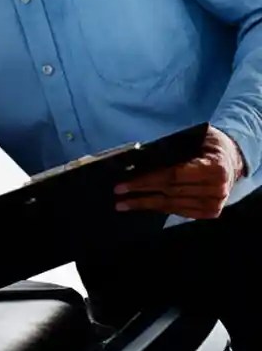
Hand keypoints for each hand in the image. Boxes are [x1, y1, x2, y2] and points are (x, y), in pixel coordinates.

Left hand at [114, 125, 245, 218]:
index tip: (124, 183)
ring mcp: (214, 204)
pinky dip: (159, 208)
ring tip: (123, 204)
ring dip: (145, 204)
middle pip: (169, 192)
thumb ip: (171, 147)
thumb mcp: (193, 137)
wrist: (232, 159)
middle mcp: (217, 189)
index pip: (173, 176)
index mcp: (215, 167)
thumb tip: (138, 157)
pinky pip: (178, 211)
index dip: (146, 180)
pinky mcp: (209, 212)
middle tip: (118, 192)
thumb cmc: (208, 144)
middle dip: (140, 192)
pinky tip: (142, 206)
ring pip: (171, 205)